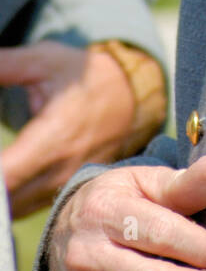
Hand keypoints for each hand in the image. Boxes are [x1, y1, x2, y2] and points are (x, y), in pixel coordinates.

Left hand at [0, 42, 143, 217]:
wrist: (128, 99)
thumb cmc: (83, 77)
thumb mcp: (45, 60)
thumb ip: (7, 65)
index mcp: (53, 137)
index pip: (7, 175)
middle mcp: (59, 169)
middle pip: (7, 199)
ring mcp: (63, 185)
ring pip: (14, 210)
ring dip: (0, 198)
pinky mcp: (64, 192)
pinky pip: (26, 209)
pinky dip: (8, 203)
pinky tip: (1, 183)